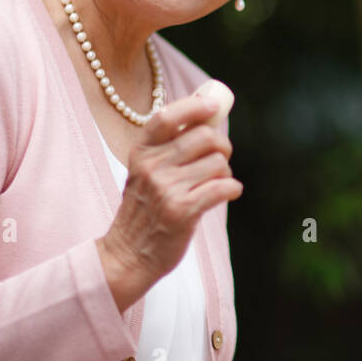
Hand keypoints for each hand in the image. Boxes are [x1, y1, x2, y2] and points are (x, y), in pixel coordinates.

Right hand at [99, 94, 241, 300]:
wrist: (128, 255)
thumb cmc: (145, 211)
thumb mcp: (145, 173)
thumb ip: (168, 148)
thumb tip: (208, 116)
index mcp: (141, 153)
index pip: (167, 116)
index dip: (195, 105)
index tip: (215, 105)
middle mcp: (152, 167)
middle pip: (204, 137)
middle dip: (222, 146)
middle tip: (220, 159)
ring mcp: (167, 188)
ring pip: (218, 162)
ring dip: (226, 173)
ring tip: (216, 184)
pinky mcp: (183, 210)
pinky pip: (224, 187)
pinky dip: (233, 189)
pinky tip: (227, 193)